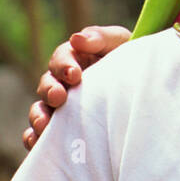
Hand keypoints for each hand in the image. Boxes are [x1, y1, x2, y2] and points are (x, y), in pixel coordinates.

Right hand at [22, 25, 130, 150]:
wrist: (145, 89)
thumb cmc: (131, 61)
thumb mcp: (121, 42)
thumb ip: (100, 38)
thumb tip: (76, 39)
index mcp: (75, 59)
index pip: (61, 58)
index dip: (64, 65)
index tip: (75, 74)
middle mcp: (63, 83)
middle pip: (47, 84)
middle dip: (50, 90)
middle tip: (58, 97)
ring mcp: (60, 106)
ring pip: (40, 109)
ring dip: (38, 116)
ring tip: (44, 125)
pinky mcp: (61, 128)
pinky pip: (41, 134)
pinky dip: (34, 138)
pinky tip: (36, 142)